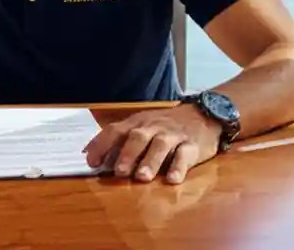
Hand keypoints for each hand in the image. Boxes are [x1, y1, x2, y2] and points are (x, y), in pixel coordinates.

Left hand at [82, 104, 221, 183]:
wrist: (203, 114)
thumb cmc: (165, 125)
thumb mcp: (143, 125)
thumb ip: (120, 139)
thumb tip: (90, 154)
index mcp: (137, 122)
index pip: (115, 130)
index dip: (102, 145)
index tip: (91, 161)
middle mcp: (153, 127)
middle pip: (138, 137)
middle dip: (127, 154)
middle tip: (118, 172)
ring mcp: (173, 135)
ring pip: (160, 146)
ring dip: (150, 161)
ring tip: (141, 177)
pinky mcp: (192, 145)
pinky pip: (185, 155)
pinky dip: (179, 167)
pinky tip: (172, 179)